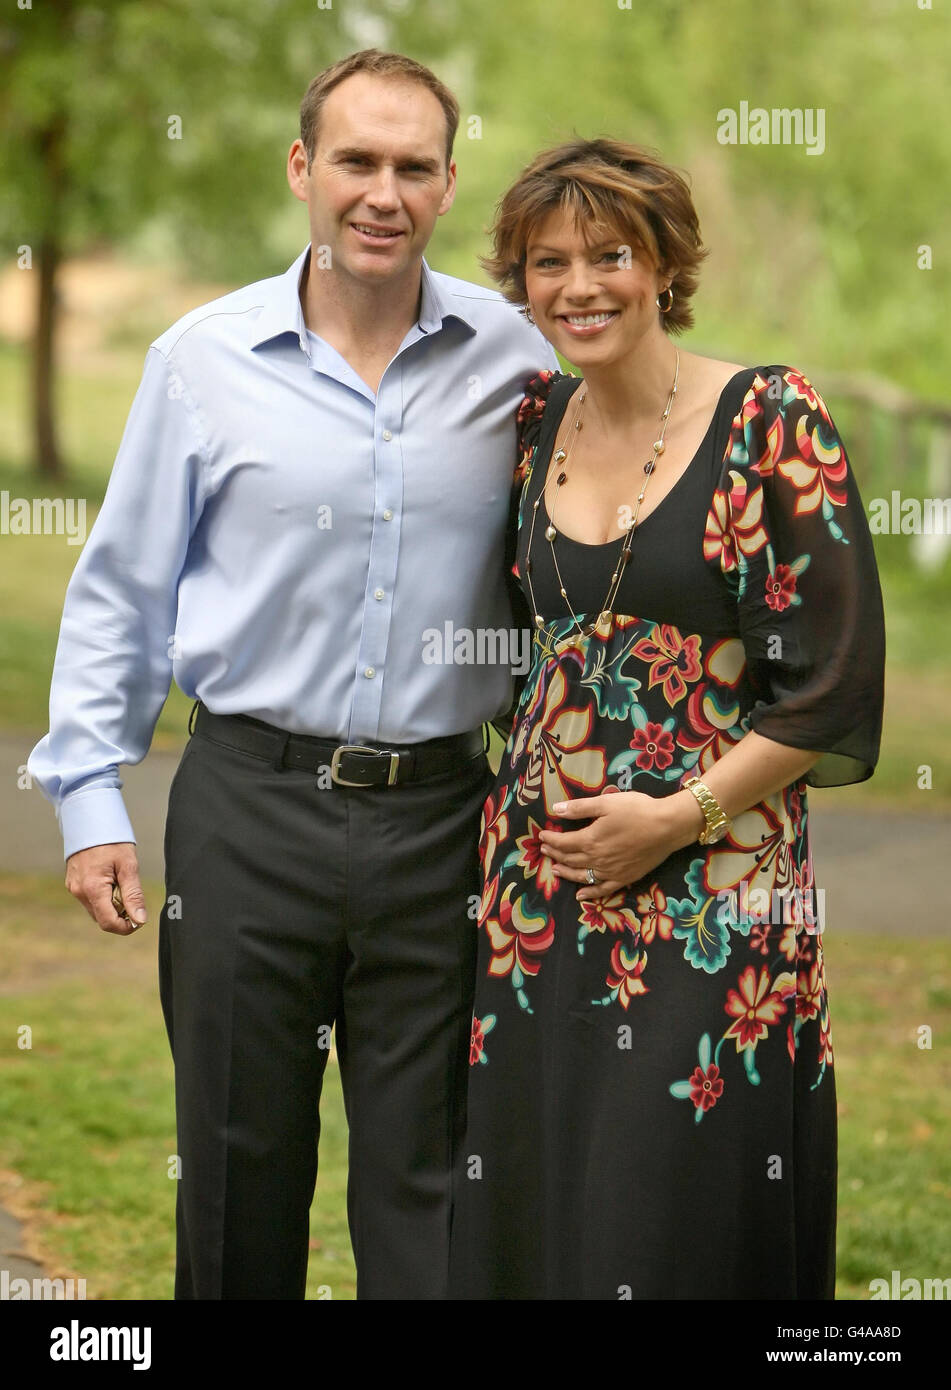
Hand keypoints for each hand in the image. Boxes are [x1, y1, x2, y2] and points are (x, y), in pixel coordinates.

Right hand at [65, 842, 146, 935]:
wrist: (90, 820)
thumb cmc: (111, 840)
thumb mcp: (128, 866)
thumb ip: (133, 895)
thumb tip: (140, 920)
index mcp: (92, 888)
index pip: (108, 923)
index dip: (126, 927)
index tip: (139, 919)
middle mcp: (78, 891)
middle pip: (102, 918)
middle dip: (120, 914)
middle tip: (132, 894)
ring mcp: (73, 888)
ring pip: (96, 909)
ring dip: (112, 905)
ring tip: (121, 882)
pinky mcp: (72, 883)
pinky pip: (90, 899)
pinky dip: (103, 896)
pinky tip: (111, 879)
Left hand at [539, 787, 703, 901]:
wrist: (668, 827)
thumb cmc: (637, 810)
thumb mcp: (606, 803)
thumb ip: (580, 808)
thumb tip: (556, 810)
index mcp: (591, 839)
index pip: (564, 842)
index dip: (551, 839)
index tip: (542, 836)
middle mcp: (597, 859)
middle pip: (570, 859)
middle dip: (555, 854)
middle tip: (546, 851)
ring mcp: (611, 871)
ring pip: (582, 875)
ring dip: (566, 872)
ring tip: (555, 870)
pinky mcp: (625, 878)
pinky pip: (603, 889)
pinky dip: (590, 893)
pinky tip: (580, 895)